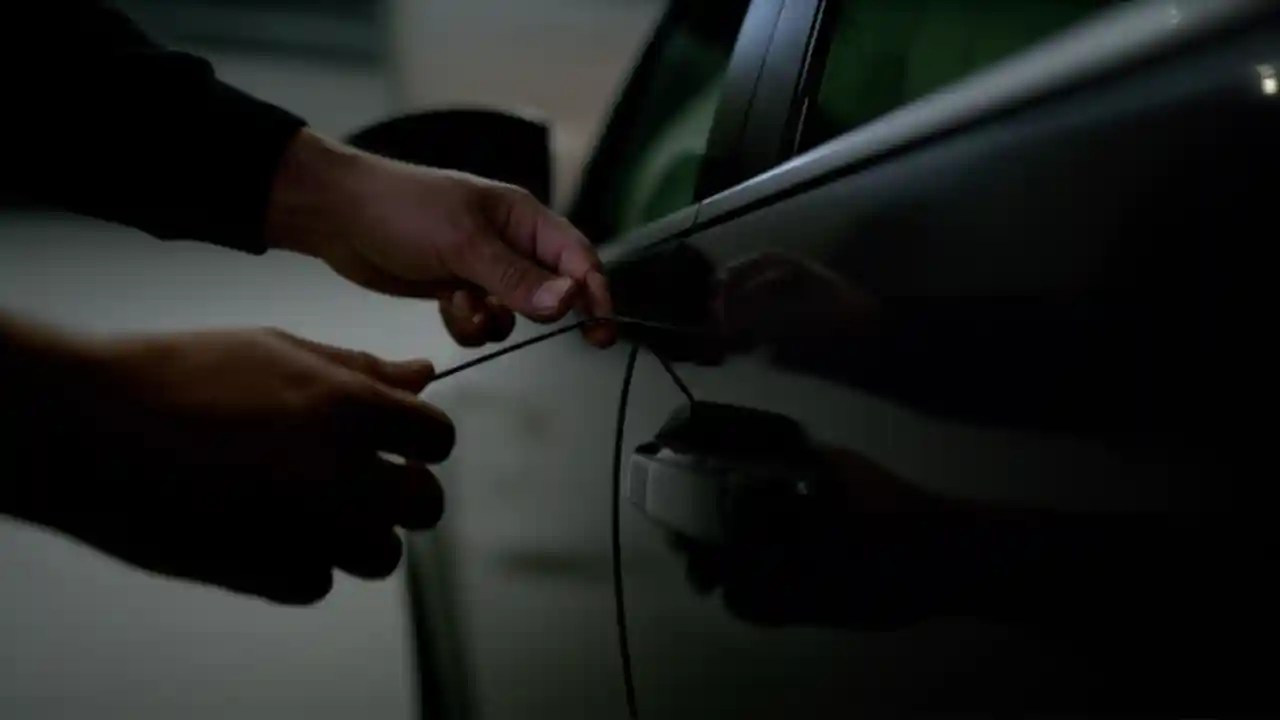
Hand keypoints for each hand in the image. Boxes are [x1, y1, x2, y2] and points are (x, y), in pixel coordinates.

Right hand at [4, 323, 452, 604]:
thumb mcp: (276, 349)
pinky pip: (318, 581)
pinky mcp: (262, 573)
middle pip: (424, 505)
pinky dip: (303, 561)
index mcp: (347, 409)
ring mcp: (304, 529)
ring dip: (361, 533)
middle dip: (404, 489)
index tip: (398, 439)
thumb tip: (422, 375)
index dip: (421, 437)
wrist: (87, 426)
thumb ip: (360, 369)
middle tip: (368, 475)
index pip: (437, 438)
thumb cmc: (177, 374)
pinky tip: (269, 525)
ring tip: (315, 503)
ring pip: (381, 555)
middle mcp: (338, 473)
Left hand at [266, 129, 614, 347]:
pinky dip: (468, 324)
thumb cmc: (399, 209)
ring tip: (464, 308)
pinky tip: (445, 309)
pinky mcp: (456, 288)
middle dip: (547, 313)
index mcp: (522, 218)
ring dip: (494, 322)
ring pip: (515, 313)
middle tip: (571, 338)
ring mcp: (482, 267)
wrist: (337, 216)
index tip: (601, 328)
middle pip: (553, 288)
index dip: (596, 292)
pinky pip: (481, 321)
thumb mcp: (464, 244)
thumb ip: (517, 278)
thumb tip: (568, 301)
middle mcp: (509, 242)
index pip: (577, 258)